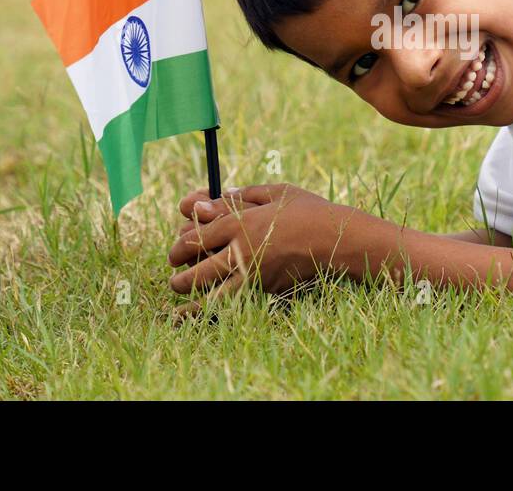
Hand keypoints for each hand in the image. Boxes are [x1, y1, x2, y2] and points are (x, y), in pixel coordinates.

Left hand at [168, 183, 356, 297]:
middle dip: (178, 274)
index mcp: (240, 223)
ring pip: (209, 293)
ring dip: (188, 300)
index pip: (195, 236)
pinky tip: (196, 319)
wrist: (339, 240)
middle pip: (195, 266)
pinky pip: (231, 304)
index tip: (175, 249)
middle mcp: (241, 250)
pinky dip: (210, 314)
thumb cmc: (310, 211)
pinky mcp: (266, 291)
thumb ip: (243, 195)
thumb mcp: (278, 193)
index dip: (178, 244)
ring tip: (177, 303)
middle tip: (173, 276)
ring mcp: (253, 275)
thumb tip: (215, 196)